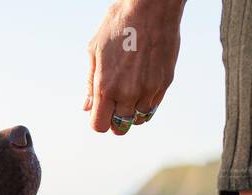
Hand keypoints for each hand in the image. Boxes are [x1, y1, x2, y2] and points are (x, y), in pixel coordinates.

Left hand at [84, 0, 185, 134]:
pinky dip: (145, 104)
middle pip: (119, 126)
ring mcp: (148, 91)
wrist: (152, 8)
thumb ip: (91, 83)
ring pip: (138, 119)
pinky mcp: (164, 84)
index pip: (99, 125)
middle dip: (114, 119)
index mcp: (106, 87)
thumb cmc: (120, 24)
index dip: (98, 120)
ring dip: (132, 112)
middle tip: (115, 104)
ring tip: (129, 92)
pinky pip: (152, 107)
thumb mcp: (95, 51)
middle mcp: (128, 94)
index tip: (100, 111)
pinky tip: (141, 87)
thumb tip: (87, 106)